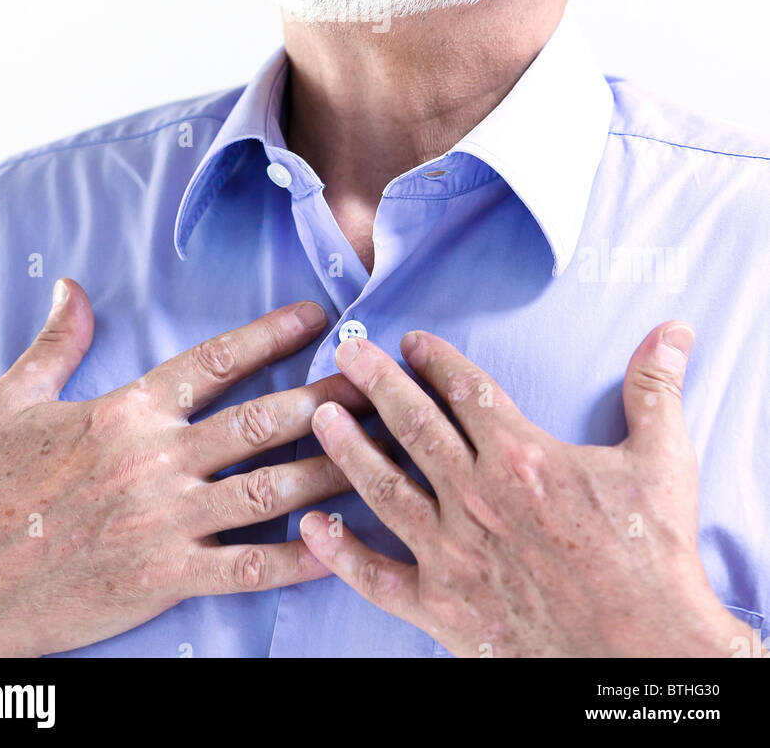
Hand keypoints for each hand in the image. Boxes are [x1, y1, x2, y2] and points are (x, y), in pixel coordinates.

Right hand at [0, 278, 363, 657]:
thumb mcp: (12, 400)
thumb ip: (57, 342)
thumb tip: (71, 285)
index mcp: (126, 411)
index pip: (215, 361)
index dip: (271, 334)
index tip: (318, 315)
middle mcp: (154, 460)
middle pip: (261, 421)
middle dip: (326, 399)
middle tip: (377, 383)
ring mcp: (163, 521)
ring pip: (268, 489)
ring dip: (330, 470)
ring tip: (380, 454)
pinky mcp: (163, 578)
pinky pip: (245, 568)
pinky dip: (296, 559)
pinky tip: (339, 546)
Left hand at [299, 321, 753, 657]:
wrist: (645, 653)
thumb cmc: (652, 559)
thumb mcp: (663, 461)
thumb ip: (655, 388)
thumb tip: (672, 331)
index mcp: (520, 457)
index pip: (466, 393)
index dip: (436, 361)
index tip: (411, 341)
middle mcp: (475, 498)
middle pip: (413, 426)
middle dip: (375, 384)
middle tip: (346, 354)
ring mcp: (453, 553)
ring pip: (384, 489)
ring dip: (347, 450)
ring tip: (318, 415)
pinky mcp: (444, 607)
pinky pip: (380, 579)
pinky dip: (342, 554)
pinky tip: (312, 528)